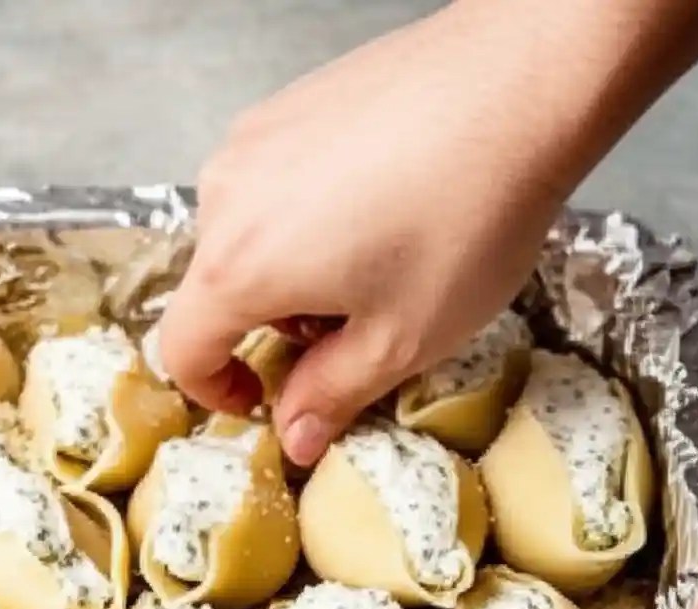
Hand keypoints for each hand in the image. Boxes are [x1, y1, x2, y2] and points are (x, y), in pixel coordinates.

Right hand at [157, 0, 697, 465]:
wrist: (516, 84)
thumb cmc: (466, 212)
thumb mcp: (402, 336)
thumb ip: (331, 396)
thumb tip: (295, 436)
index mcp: (238, 269)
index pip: (182, 350)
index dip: (216, 391)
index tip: (263, 397)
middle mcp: (223, 201)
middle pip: (218, 289)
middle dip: (273, 324)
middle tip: (355, 324)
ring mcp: (249, 145)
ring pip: (245, 234)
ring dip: (290, 265)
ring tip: (376, 255)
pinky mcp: (280, 109)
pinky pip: (268, 181)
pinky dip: (303, 211)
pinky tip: (377, 201)